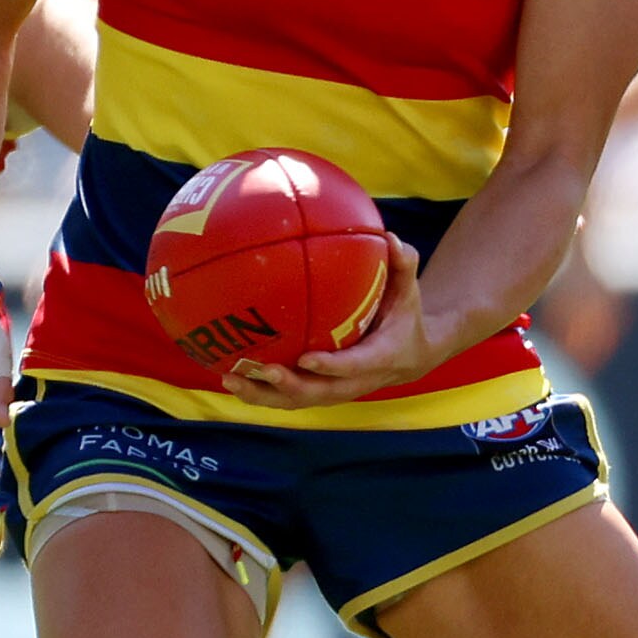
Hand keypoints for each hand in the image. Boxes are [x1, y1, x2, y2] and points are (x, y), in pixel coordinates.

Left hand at [226, 237, 433, 409]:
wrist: (409, 356)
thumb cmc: (404, 316)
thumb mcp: (409, 291)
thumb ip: (403, 265)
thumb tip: (390, 236)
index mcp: (379, 359)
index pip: (354, 367)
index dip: (330, 366)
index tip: (306, 358)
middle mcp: (354, 382)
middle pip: (318, 393)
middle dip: (289, 385)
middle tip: (262, 369)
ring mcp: (334, 391)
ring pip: (296, 401)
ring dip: (262, 394)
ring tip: (230, 378)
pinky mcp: (319, 392)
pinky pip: (286, 397)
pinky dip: (258, 391)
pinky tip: (228, 376)